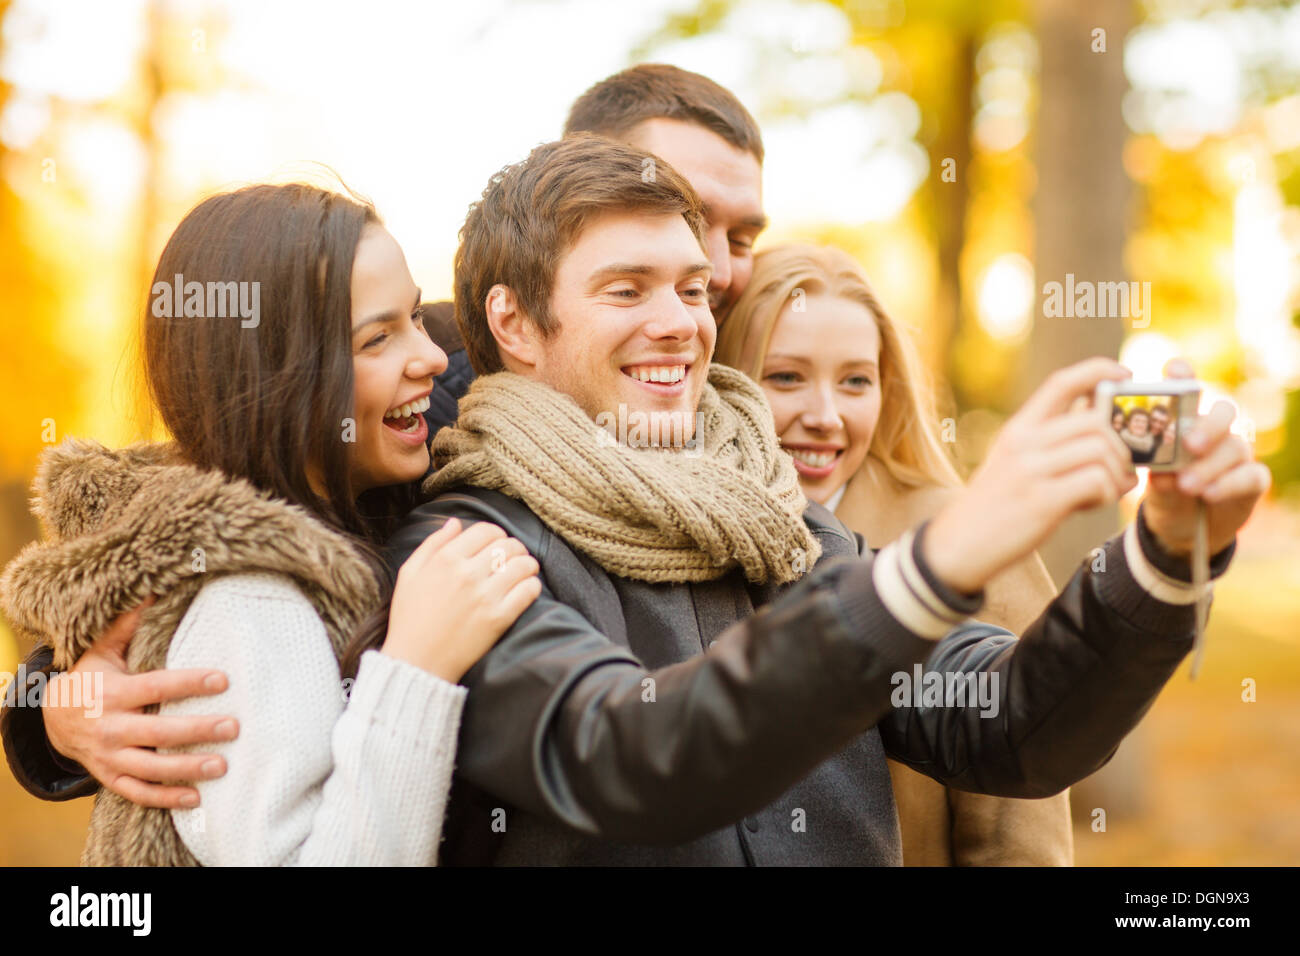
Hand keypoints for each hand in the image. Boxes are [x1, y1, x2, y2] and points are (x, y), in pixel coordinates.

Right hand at [43, 597, 239, 808]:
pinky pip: (138, 792)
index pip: (156, 686)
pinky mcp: (110, 777)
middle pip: (157, 731)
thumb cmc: (90, 678)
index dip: (188, 683)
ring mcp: (109, 756)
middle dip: (196, 730)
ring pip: (150, 767)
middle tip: (234, 727)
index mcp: (113, 692)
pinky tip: (196, 798)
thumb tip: (155, 590)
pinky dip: (165, 798)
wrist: (52, 718)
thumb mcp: (101, 650)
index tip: (223, 679)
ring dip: (186, 769)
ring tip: (222, 766)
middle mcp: (110, 727)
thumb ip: (128, 625)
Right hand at [382, 517, 541, 681]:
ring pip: (523, 564)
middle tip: (512, 559)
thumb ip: (432, 544)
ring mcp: (484, 596)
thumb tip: (455, 522)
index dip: (495, 534)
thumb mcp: (409, 574)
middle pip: (508, 545)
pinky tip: (525, 590)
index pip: (486, 530)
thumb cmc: (410, 618)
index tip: (496, 544)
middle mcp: (467, 574)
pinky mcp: (498, 618)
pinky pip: (529, 590)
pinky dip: (532, 586)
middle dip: (514, 548)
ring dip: (527, 565)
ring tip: (523, 572)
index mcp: (446, 559)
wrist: (417, 662)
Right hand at [925, 357, 1138, 593]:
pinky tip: (1092, 503)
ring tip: (1107, 490)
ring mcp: (1031, 471)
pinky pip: (1096, 482)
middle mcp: (1023, 443)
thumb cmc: (993, 506)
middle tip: (1121, 467)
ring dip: (1116, 473)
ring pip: (1101, 450)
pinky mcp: (1042, 501)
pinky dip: (1107, 493)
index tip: (1124, 374)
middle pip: (1094, 421)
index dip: (1098, 370)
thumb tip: (1102, 428)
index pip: (1062, 382)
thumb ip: (1050, 442)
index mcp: (1017, 429)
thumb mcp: (1012, 462)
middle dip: (1121, 444)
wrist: (958, 546)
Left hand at [1142, 359, 1269, 555]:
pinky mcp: (1252, 480)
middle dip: (1208, 425)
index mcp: (1187, 423)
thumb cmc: (1164, 494)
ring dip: (1210, 465)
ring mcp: (1236, 455)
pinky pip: (1251, 476)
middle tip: (1189, 445)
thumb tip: (1160, 472)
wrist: (1179, 530)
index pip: (1188, 391)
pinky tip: (1209, 494)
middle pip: (1224, 413)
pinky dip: (1229, 484)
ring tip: (1186, 485)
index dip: (1184, 376)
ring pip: (1235, 447)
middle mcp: (1215, 433)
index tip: (1175, 370)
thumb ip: (1157, 476)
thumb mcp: (1152, 485)